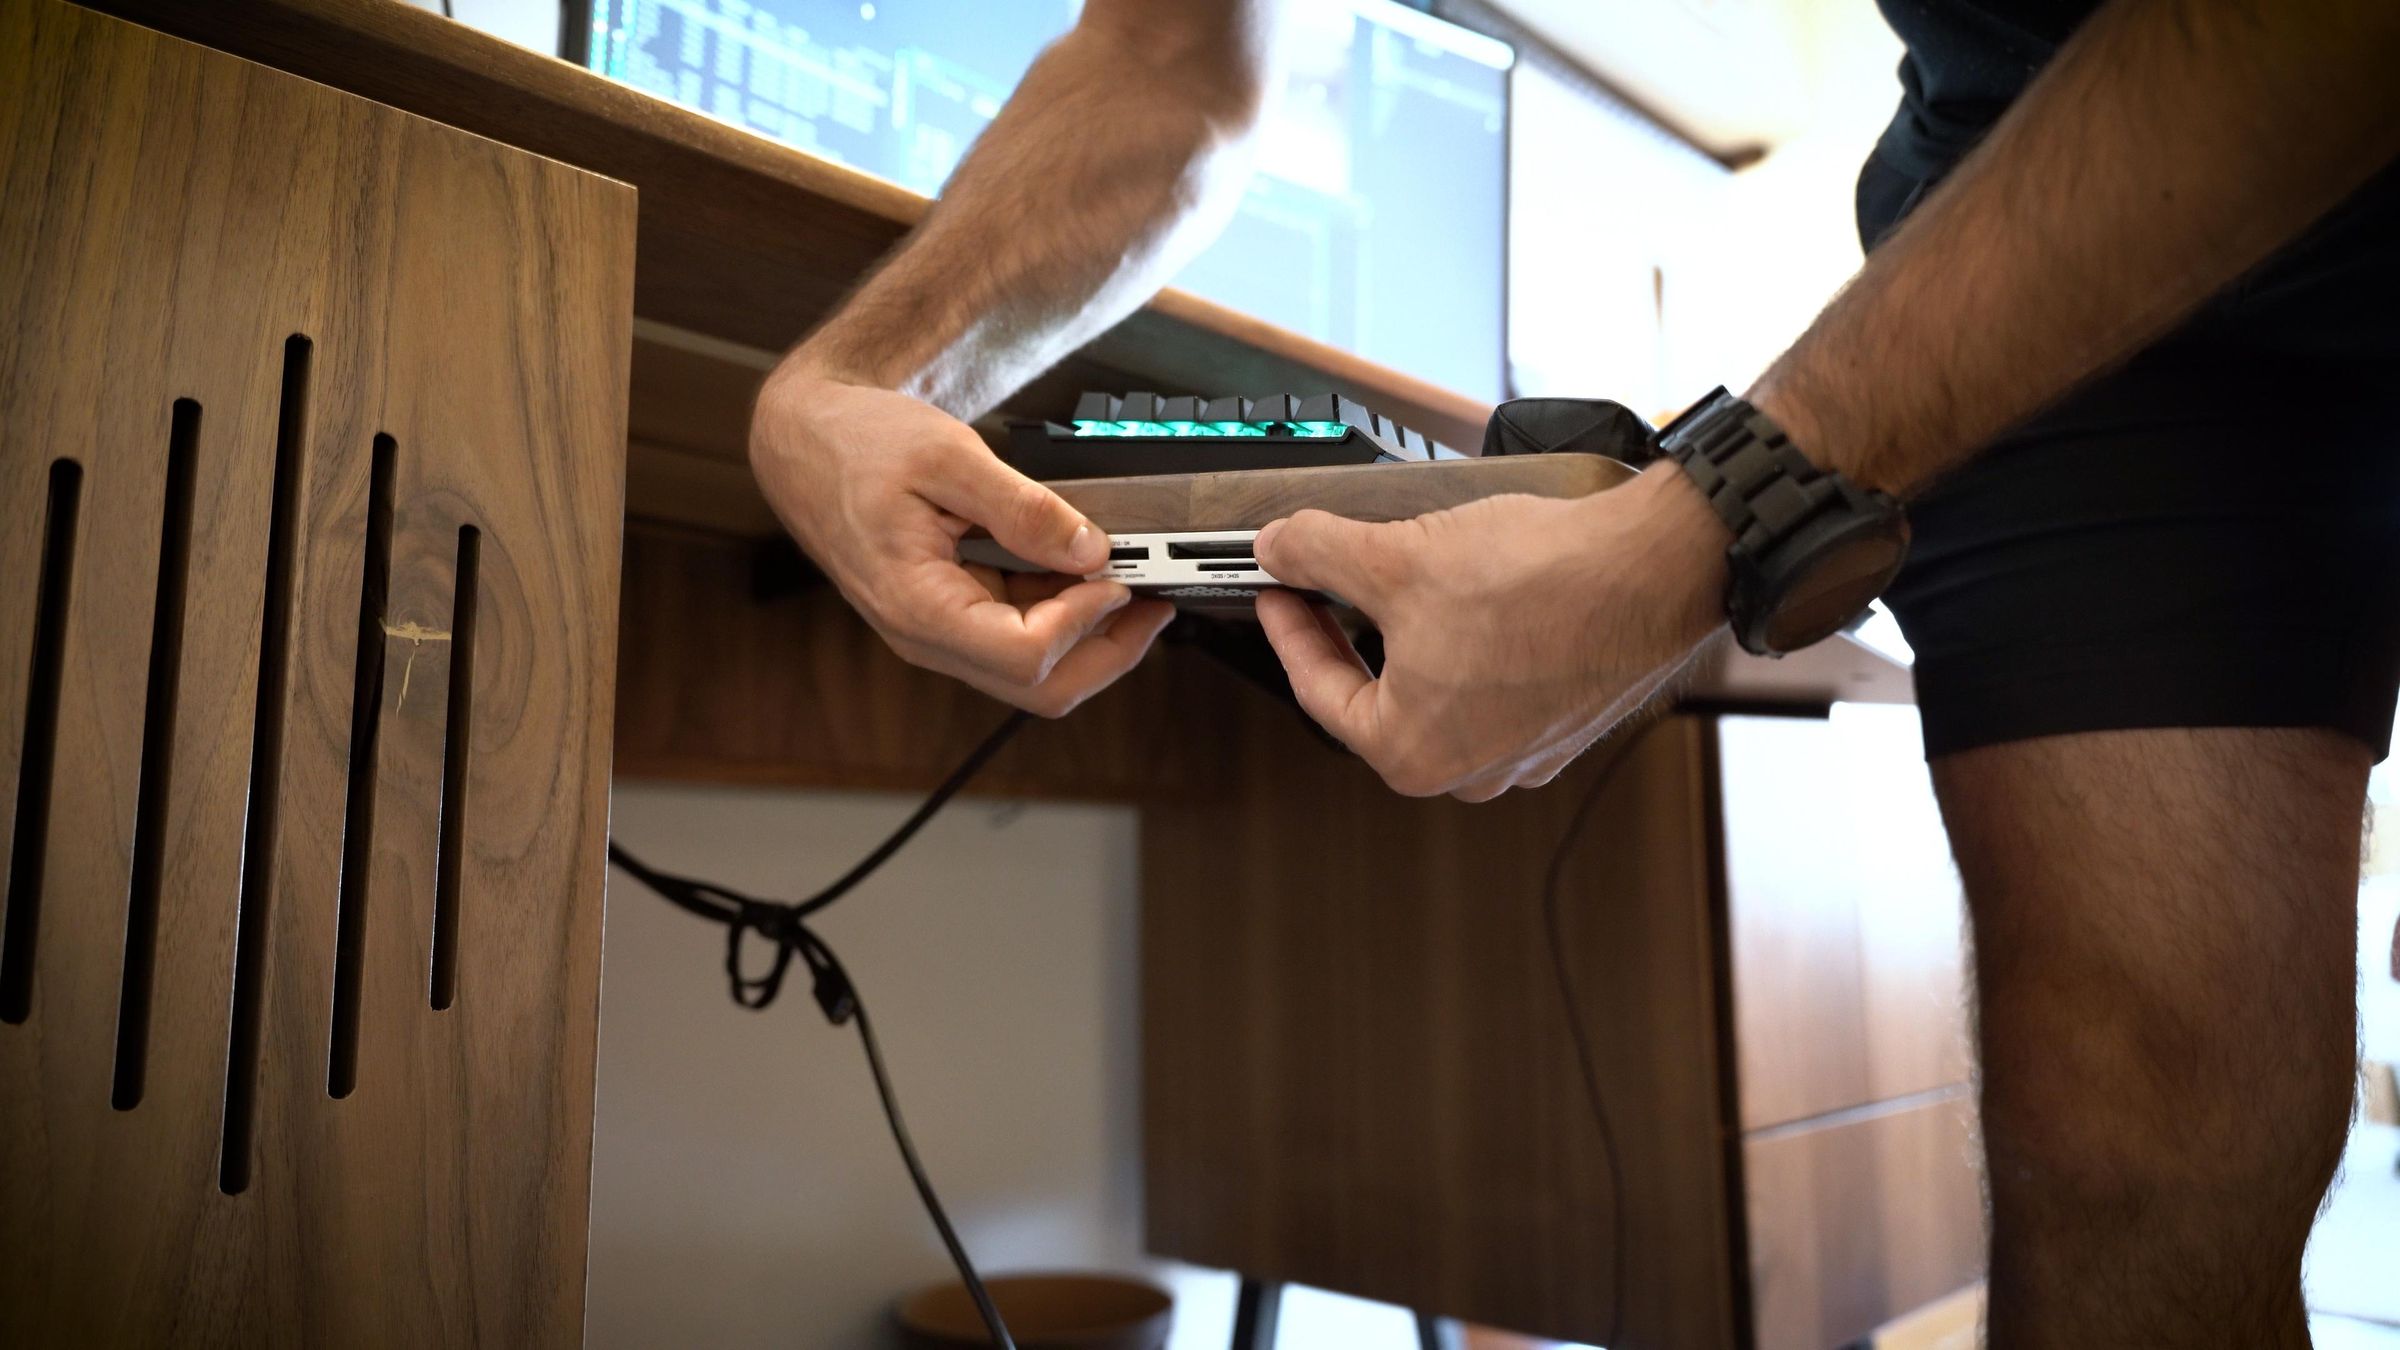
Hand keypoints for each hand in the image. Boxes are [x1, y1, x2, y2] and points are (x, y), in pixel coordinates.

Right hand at [750, 365, 1175, 715]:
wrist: (806, 443)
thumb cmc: (856, 445)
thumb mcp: (946, 455)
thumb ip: (1022, 507)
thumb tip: (1088, 549)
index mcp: (917, 605)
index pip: (1025, 654)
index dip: (1084, 621)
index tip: (1116, 574)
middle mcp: (927, 636)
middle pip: (1038, 687)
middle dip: (1109, 652)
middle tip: (1155, 603)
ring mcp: (938, 634)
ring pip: (1033, 673)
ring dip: (1092, 638)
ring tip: (1132, 584)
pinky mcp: (950, 618)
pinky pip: (1017, 639)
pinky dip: (1063, 616)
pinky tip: (1087, 576)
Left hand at [1252, 467, 1728, 799]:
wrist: (1652, 570)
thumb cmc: (1541, 584)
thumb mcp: (1397, 556)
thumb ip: (1320, 553)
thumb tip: (1281, 546)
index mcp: (1412, 754)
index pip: (1319, 692)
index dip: (1289, 629)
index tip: (1279, 591)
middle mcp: (1469, 769)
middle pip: (1379, 695)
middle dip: (1350, 633)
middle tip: (1327, 582)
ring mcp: (1523, 750)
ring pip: (1440, 688)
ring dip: (1414, 635)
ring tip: (1404, 576)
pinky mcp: (1566, 719)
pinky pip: (1496, 683)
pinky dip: (1472, 643)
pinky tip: (1476, 595)